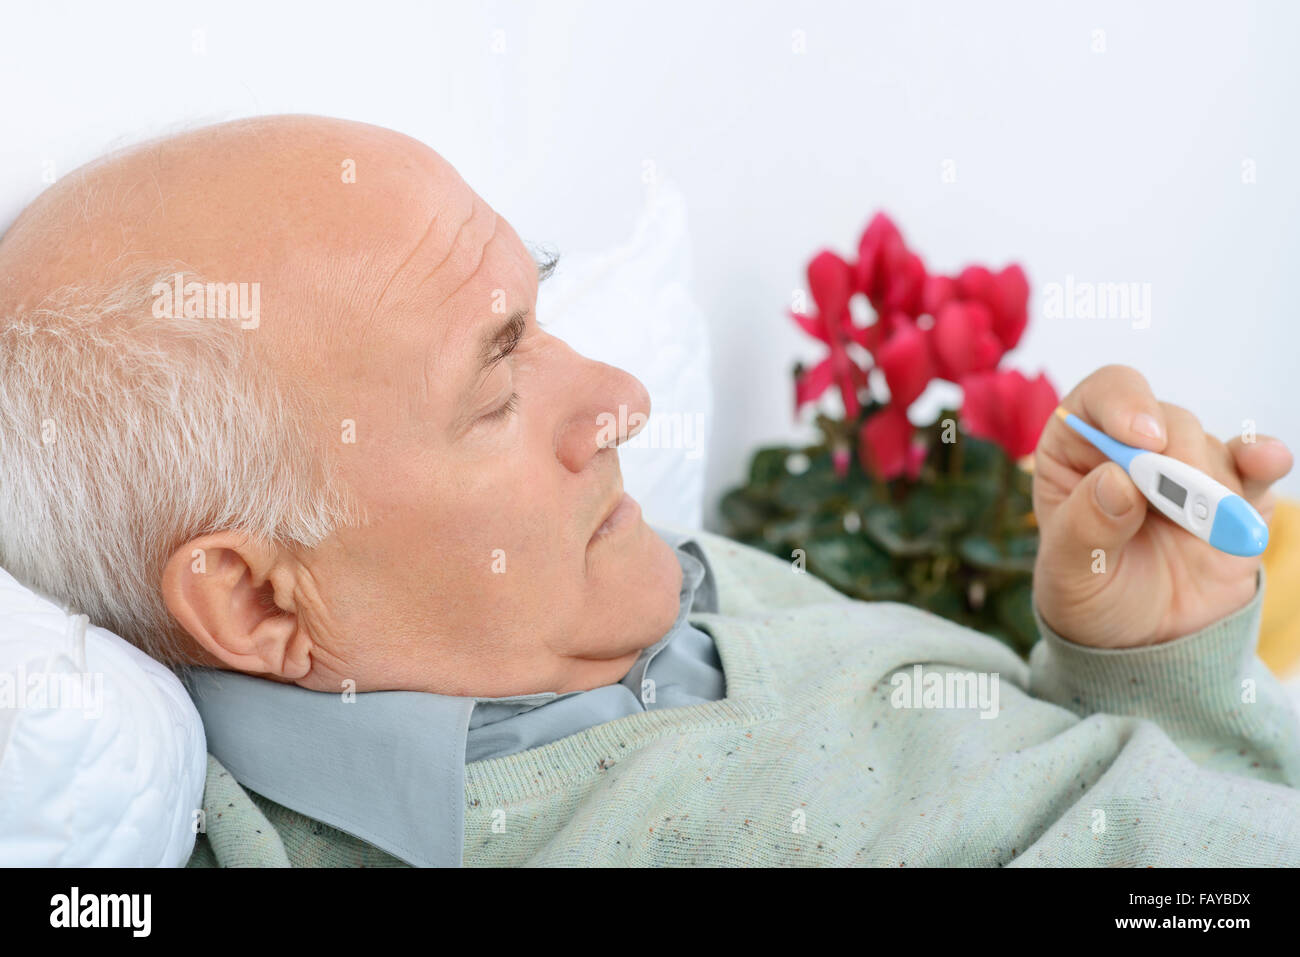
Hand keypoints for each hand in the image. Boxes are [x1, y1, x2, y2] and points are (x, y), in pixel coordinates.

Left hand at [1031, 364, 1292, 648]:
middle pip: (1164, 419)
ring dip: (1208, 484)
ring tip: (1198, 530)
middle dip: (1173, 457)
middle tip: (1175, 501)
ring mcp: (1186, 470)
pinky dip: (1263, 459)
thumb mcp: (1068, 572)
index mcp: (1077, 451)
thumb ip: (1085, 527)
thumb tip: (1118, 480)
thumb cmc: (1089, 596)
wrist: (1137, 644)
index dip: (1123, 404)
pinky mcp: (1234, 497)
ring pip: (1208, 446)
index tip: (1141, 439)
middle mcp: (1132, 449)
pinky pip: (1255, 465)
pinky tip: (1266, 460)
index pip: (1101, 397)